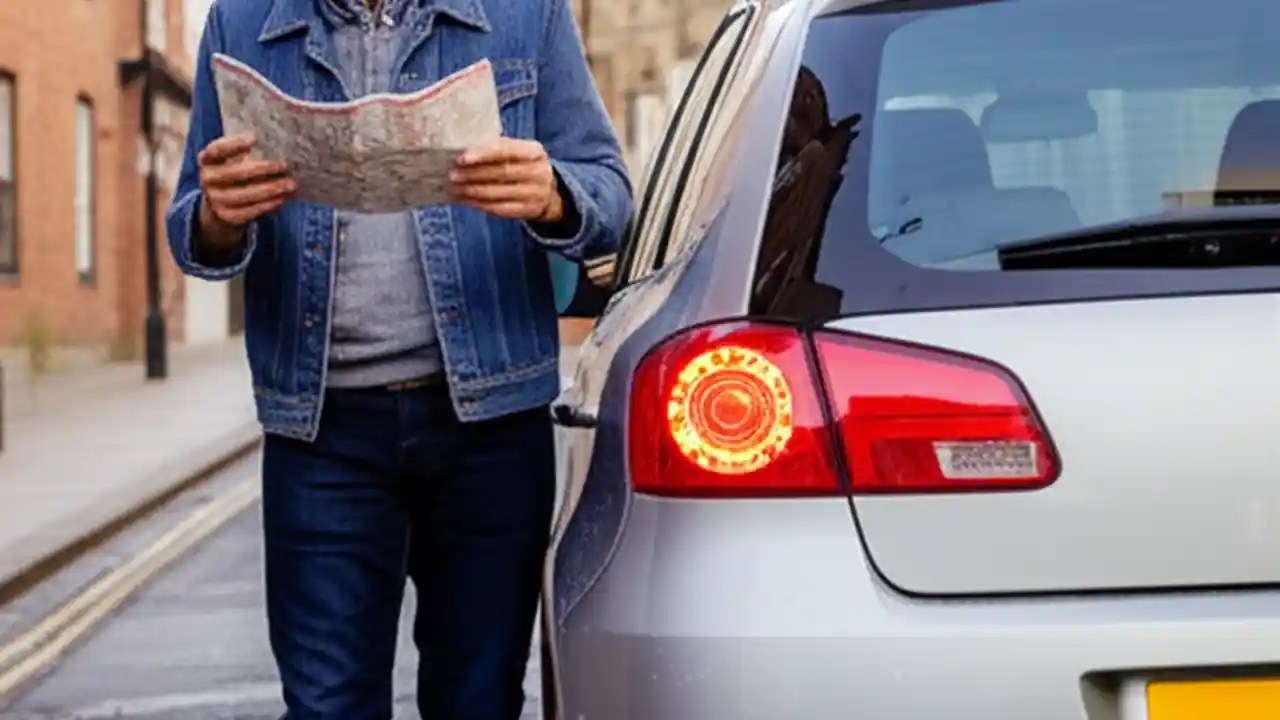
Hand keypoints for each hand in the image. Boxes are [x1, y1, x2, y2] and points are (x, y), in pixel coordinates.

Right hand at [197, 133, 295, 247]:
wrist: (220, 204)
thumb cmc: (233, 174)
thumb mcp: (233, 160)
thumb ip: (249, 153)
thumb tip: (279, 150)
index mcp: (207, 159)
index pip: (218, 149)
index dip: (234, 144)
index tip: (254, 138)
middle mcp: (207, 179)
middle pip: (236, 173)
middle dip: (263, 169)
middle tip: (284, 166)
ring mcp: (214, 199)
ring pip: (246, 194)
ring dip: (271, 189)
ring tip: (290, 185)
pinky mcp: (225, 216)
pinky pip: (250, 211)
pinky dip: (268, 205)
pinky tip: (282, 198)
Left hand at [450, 138, 563, 221]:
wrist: (551, 192)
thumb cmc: (524, 166)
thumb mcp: (519, 152)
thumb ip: (498, 149)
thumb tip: (464, 153)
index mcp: (535, 152)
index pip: (505, 150)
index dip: (482, 154)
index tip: (462, 158)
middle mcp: (538, 172)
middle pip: (500, 173)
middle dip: (473, 174)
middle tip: (453, 175)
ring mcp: (535, 194)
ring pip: (498, 193)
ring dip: (472, 191)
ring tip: (455, 188)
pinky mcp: (529, 211)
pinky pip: (499, 208)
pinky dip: (479, 204)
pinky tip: (465, 200)